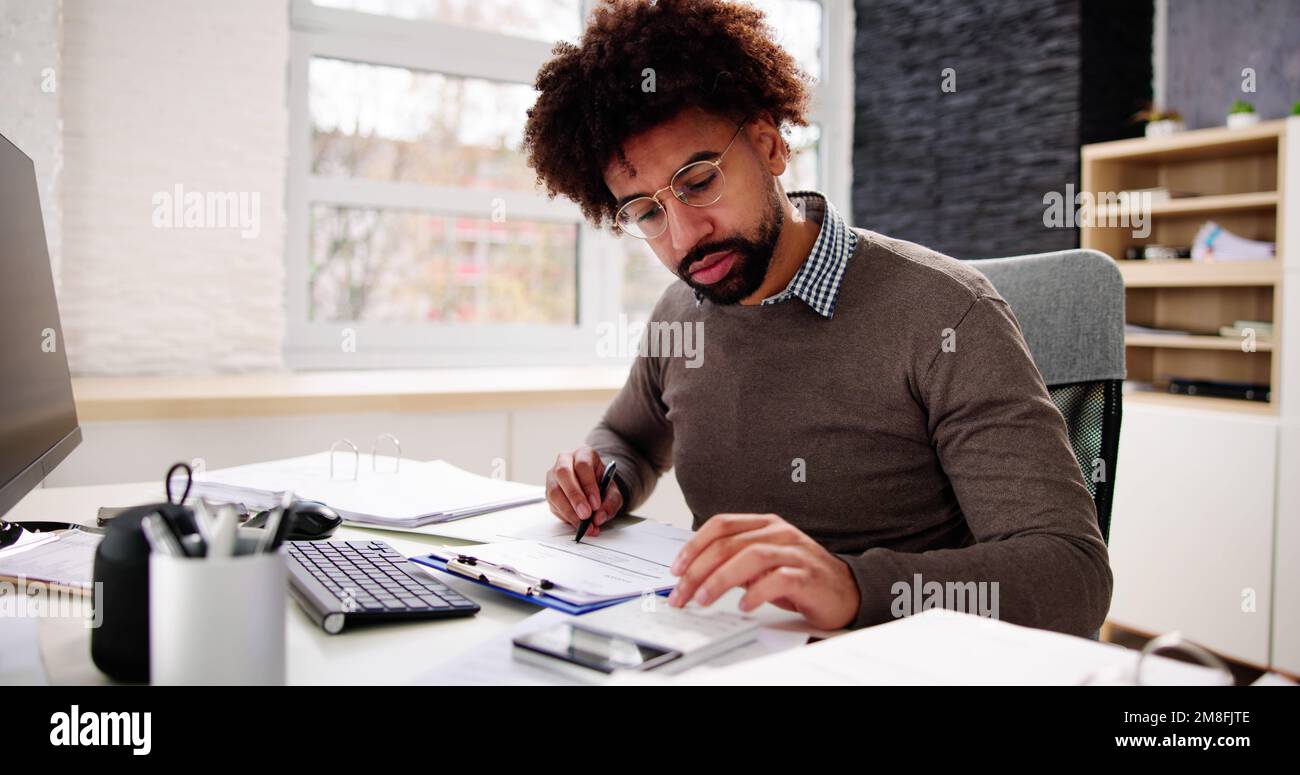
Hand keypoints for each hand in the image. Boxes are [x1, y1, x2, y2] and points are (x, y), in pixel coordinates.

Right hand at [544, 446, 622, 537]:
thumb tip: (599, 517)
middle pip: (563, 473)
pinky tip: (576, 523)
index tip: (596, 504)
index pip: (583, 465)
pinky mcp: (549, 491)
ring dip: (568, 510)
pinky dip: (565, 516)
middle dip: (575, 497)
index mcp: (583, 454)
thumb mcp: (613, 492)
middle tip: (586, 515)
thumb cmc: (602, 485)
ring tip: (582, 523)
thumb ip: (610, 503)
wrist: (594, 489)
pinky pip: (553, 504)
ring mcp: (553, 475)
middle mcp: (565, 461)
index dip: (588, 485)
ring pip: (554, 490)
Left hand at [668, 513, 859, 629]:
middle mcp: (779, 532)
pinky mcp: (808, 575)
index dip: (694, 545)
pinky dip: (756, 592)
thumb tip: (695, 574)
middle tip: (681, 593)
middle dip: (698, 569)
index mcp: (764, 524)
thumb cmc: (799, 577)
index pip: (721, 525)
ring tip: (704, 598)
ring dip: (721, 578)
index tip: (676, 569)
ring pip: (751, 557)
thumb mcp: (761, 565)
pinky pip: (778, 579)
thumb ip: (733, 563)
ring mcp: (794, 552)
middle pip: (729, 543)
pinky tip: (744, 605)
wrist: (845, 591)